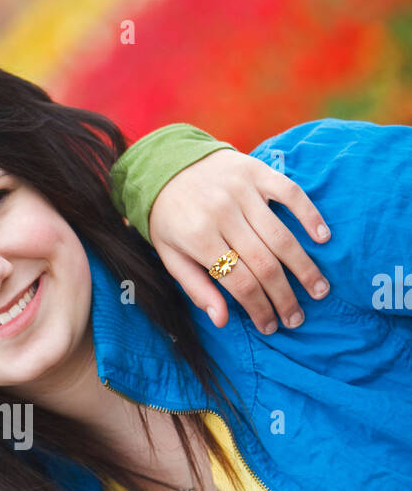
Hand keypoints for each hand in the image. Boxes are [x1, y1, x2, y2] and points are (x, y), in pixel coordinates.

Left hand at [145, 149, 331, 332]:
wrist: (167, 164)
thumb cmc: (171, 218)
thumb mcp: (171, 256)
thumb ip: (197, 288)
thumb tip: (221, 321)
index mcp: (198, 238)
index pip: (238, 282)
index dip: (258, 308)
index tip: (271, 326)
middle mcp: (222, 213)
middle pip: (264, 264)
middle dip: (284, 297)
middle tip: (297, 318)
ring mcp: (242, 190)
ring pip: (281, 236)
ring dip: (304, 267)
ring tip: (319, 291)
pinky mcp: (257, 171)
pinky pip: (290, 193)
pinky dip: (309, 215)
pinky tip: (323, 239)